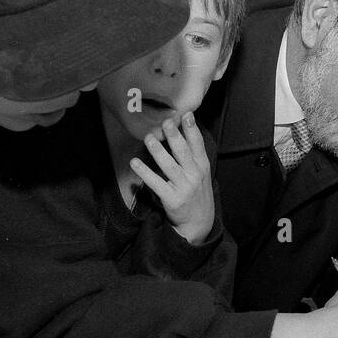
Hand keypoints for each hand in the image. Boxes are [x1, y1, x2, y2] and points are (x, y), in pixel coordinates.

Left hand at [130, 113, 213, 244]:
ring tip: (148, 138)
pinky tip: (135, 163)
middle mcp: (195, 175)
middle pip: (183, 152)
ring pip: (169, 165)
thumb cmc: (197, 193)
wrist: (199, 222)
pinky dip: (145, 172)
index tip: (186, 114)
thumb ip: (193, 156)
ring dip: (158, 151)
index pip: (197, 144)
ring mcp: (184, 187)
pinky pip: (156, 183)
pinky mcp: (172, 199)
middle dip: (174, 136)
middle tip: (165, 122)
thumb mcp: (201, 174)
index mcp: (202, 166)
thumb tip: (180, 133)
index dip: (192, 129)